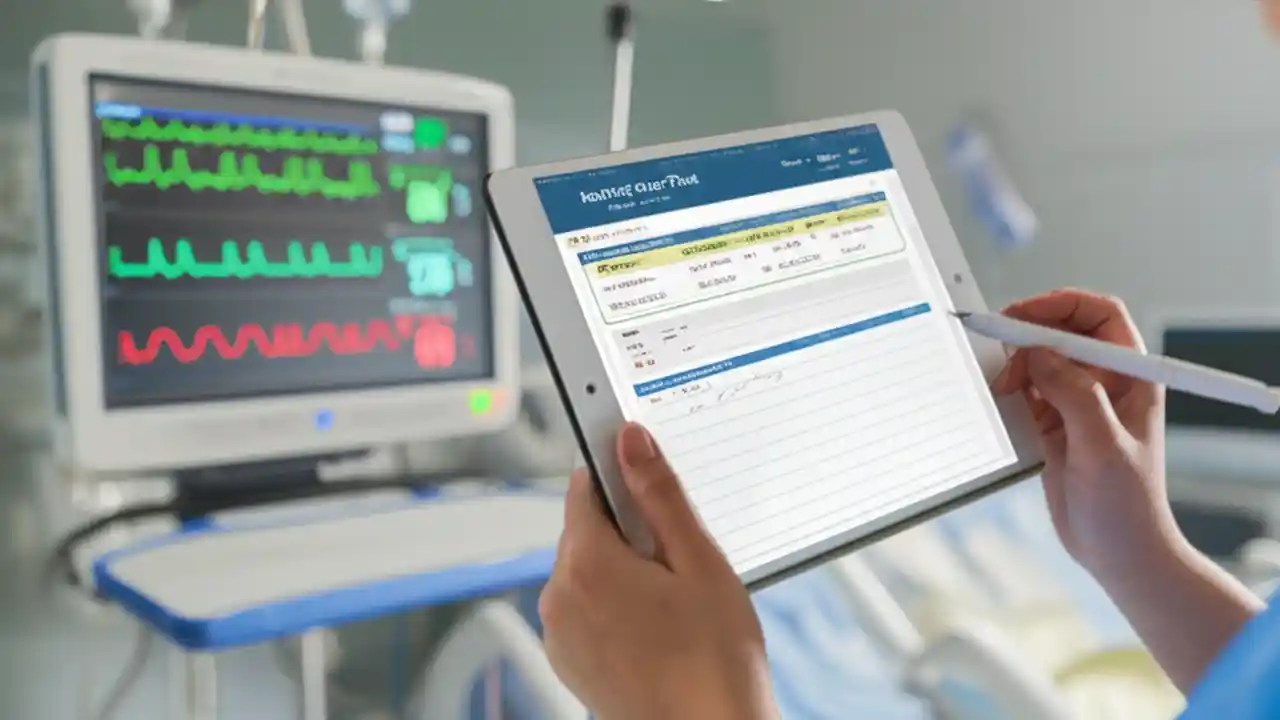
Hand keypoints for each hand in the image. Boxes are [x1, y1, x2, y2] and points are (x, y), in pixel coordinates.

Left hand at [539, 422, 776, 719]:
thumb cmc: (714, 661)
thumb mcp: (699, 562)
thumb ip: (659, 495)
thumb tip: (630, 440)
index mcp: (586, 564)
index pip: (584, 488)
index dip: (620, 479)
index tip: (651, 487)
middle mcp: (559, 596)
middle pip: (585, 531)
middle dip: (627, 533)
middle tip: (678, 563)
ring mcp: (559, 633)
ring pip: (585, 571)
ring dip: (620, 571)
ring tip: (672, 604)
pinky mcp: (567, 661)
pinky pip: (584, 610)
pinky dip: (612, 608)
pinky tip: (656, 630)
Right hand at [992, 289, 1176, 581]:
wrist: (1118, 553)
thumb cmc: (1128, 505)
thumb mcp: (1102, 444)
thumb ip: (1074, 393)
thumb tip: (1040, 354)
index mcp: (1133, 378)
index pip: (1100, 316)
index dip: (1062, 305)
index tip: (1025, 314)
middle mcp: (1107, 385)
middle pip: (1063, 334)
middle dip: (1030, 334)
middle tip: (1000, 344)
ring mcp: (1078, 405)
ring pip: (1040, 362)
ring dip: (1016, 366)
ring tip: (1001, 385)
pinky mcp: (1055, 426)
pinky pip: (1027, 391)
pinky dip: (1010, 390)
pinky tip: (1000, 400)